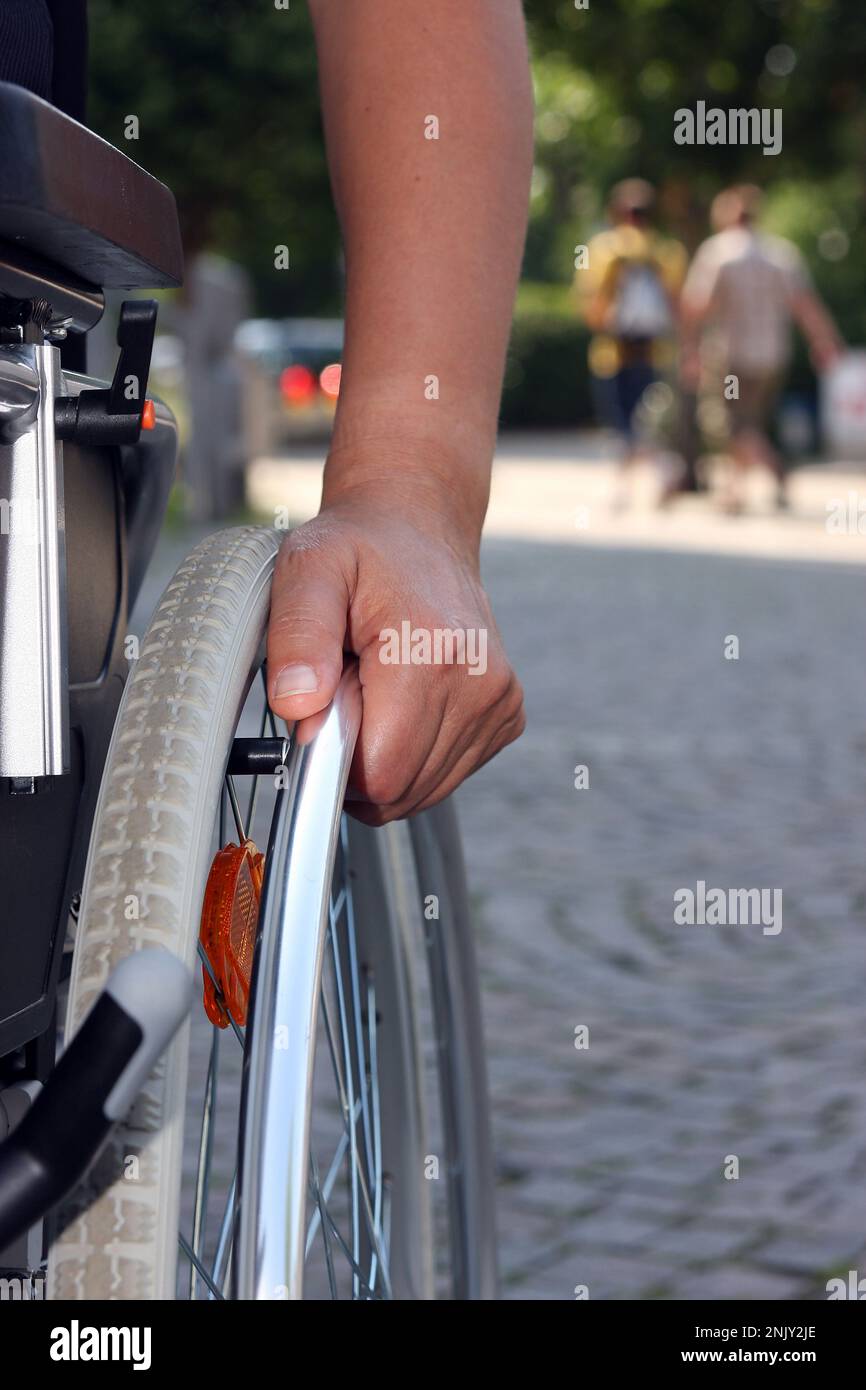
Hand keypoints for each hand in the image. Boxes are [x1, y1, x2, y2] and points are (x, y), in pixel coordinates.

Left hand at [266, 485, 524, 823]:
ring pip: (424, 788)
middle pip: (402, 788)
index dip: (337, 757)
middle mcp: (480, 683)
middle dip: (361, 755)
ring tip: (376, 687)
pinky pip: (447, 772)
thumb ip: (296, 636)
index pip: (380, 773)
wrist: (418, 528)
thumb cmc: (359, 548)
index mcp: (432, 652)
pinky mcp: (506, 713)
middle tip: (348, 688)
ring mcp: (499, 701)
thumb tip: (297, 706)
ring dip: (387, 753)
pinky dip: (415, 751)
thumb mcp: (308, 570)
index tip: (325, 705)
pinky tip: (406, 697)